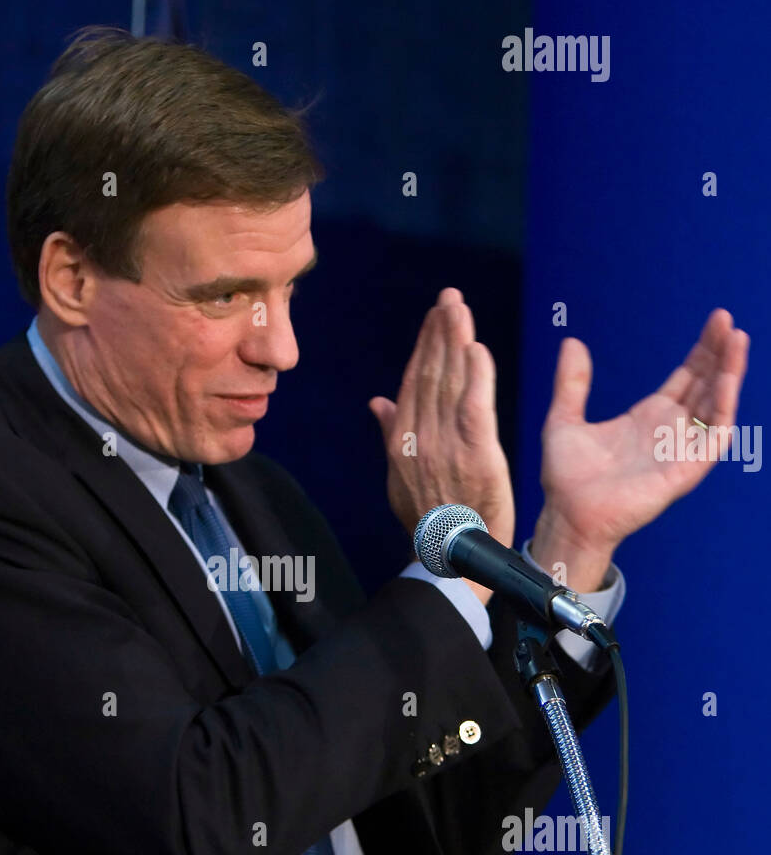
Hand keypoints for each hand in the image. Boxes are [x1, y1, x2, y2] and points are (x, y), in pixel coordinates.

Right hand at [370, 288, 514, 605]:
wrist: (450, 557)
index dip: (424, 346)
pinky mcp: (475, 455)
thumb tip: (377, 401)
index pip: (414, 381)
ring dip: (455, 341)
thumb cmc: (431, 518)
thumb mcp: (401, 477)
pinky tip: (477, 349)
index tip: (434, 317)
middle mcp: (418, 437)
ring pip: (450, 383)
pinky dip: (476, 376)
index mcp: (401, 440)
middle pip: (430, 373)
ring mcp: (445, 446)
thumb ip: (390, 433)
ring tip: (460, 309)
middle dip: (439, 331)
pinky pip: (474, 407)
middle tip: (449, 297)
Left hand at [531, 310, 749, 590]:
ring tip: (737, 339)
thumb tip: (571, 341)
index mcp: (647, 417)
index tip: (716, 320)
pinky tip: (726, 381)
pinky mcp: (685, 470)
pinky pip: (712, 436)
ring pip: (715, 404)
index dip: (702, 350)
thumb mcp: (564, 419)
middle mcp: (669, 431)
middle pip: (706, 383)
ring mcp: (679, 450)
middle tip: (728, 320)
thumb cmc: (566, 478)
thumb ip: (572, 382)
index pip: (686, 377)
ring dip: (729, 373)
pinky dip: (722, 408)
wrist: (567, 514)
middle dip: (720, 352)